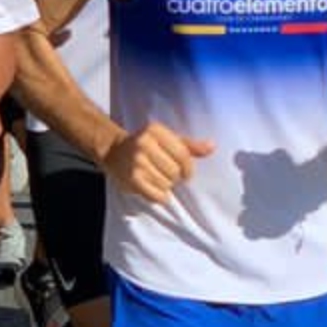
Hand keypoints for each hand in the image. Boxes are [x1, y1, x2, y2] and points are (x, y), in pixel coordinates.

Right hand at [98, 121, 213, 204]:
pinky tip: (152, 188)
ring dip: (165, 185)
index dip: (189, 168)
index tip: (186, 173)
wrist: (114, 151)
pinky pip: (157, 195)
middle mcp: (144, 143)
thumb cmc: (147, 145)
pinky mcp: (132, 179)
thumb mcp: (168, 139)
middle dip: (175, 177)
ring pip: (167, 184)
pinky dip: (159, 196)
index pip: (183, 154)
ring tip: (155, 177)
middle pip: (175, 171)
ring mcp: (137, 161)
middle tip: (165, 173)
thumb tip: (212, 146)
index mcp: (156, 130)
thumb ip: (190, 145)